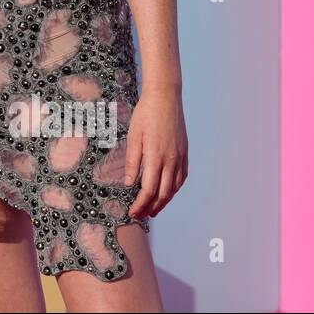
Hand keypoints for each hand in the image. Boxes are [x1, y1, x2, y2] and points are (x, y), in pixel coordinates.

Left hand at [125, 86, 187, 218]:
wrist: (165, 98)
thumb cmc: (145, 115)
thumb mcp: (133, 137)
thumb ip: (132, 161)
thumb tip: (128, 183)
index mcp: (156, 157)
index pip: (148, 190)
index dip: (141, 205)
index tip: (133, 213)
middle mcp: (171, 160)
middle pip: (163, 194)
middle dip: (151, 208)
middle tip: (141, 216)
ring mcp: (180, 157)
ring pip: (174, 188)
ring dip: (164, 202)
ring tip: (153, 209)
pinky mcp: (185, 153)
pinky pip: (181, 177)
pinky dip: (174, 189)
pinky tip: (167, 192)